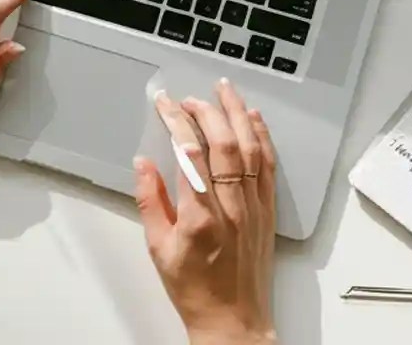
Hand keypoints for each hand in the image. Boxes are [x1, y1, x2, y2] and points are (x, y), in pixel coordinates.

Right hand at [134, 81, 277, 344]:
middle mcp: (232, 206)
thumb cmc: (194, 289)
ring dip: (237, 114)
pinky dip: (262, 136)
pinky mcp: (268, 209)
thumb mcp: (159, 248)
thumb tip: (143, 164)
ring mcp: (254, 206)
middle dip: (207, 111)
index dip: (176, 122)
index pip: (188, 154)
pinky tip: (253, 119)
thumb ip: (150, 202)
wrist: (233, 319)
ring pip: (250, 147)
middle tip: (191, 96)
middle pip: (223, 143)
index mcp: (199, 216)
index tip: (165, 104)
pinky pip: (268, 164)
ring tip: (225, 91)